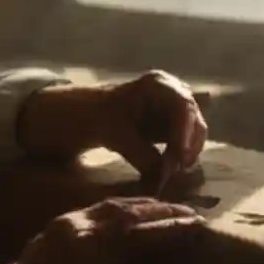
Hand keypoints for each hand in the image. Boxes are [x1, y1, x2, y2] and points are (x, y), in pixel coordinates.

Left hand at [18, 71, 207, 193]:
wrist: (69, 116)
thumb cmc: (88, 113)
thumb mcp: (114, 133)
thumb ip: (141, 154)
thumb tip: (163, 179)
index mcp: (158, 85)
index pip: (183, 107)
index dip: (186, 134)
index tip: (180, 159)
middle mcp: (171, 94)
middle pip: (194, 122)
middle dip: (187, 147)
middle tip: (175, 171)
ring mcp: (170, 112)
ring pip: (192, 136)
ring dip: (184, 155)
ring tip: (169, 173)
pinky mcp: (165, 130)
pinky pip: (180, 145)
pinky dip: (176, 158)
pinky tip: (168, 171)